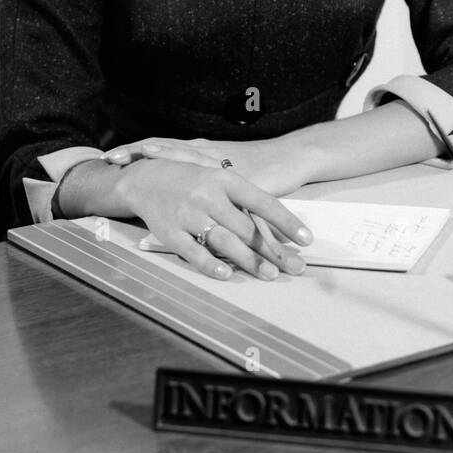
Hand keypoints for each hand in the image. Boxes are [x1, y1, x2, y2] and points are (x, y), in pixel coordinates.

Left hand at [104, 136, 312, 196]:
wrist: (291, 159)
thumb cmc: (263, 169)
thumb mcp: (229, 176)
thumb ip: (208, 180)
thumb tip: (186, 190)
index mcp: (203, 153)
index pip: (164, 148)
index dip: (137, 153)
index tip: (111, 157)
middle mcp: (204, 153)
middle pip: (162, 149)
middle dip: (134, 153)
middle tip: (108, 157)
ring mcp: (213, 160)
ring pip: (174, 154)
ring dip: (146, 156)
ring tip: (123, 158)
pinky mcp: (225, 172)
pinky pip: (195, 168)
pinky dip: (176, 166)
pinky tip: (161, 166)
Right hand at [113, 158, 312, 281]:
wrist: (145, 177)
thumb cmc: (191, 180)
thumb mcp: (219, 179)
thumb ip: (243, 202)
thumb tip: (275, 229)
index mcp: (225, 178)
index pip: (263, 202)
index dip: (287, 221)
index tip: (306, 239)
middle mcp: (209, 195)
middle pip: (247, 228)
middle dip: (274, 251)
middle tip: (294, 268)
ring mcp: (189, 214)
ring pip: (225, 241)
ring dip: (249, 261)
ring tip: (270, 275)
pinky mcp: (170, 232)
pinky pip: (194, 252)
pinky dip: (211, 264)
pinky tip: (227, 275)